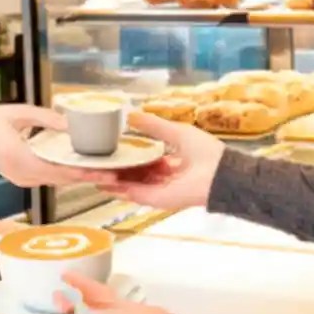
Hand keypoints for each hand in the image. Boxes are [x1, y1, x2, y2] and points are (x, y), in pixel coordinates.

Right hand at [0, 104, 117, 188]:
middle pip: (63, 180)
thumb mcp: (17, 113)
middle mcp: (23, 175)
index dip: (84, 173)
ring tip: (105, 172)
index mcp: (20, 159)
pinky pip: (50, 178)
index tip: (105, 173)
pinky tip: (82, 168)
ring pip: (57, 181)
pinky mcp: (23, 178)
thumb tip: (70, 123)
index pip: (59, 171)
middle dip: (89, 177)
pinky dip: (67, 174)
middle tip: (115, 173)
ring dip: (80, 177)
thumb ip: (44, 118)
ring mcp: (22, 179)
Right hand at [105, 111, 225, 209]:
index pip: (144, 161)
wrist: (220, 174)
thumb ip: (154, 125)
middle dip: (115, 168)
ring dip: (112, 178)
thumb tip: (131, 114)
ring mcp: (159, 190)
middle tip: (95, 161)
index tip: (110, 148)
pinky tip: (103, 181)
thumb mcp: (176, 132)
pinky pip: (132, 194)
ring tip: (92, 171)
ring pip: (129, 185)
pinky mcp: (157, 199)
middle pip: (133, 174)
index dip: (127, 155)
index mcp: (171, 163)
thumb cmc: (206, 153)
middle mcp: (163, 178)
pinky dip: (118, 189)